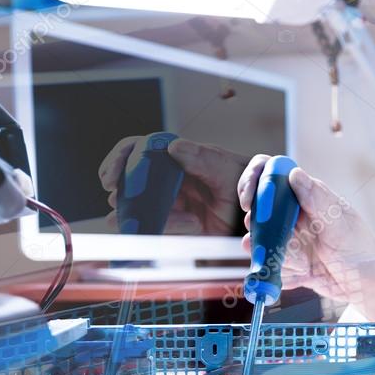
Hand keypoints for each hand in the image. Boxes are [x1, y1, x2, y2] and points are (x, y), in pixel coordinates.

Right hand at [98, 136, 247, 234]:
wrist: (262, 219)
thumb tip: (172, 146)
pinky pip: (151, 221)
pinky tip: (129, 228)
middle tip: (112, 198)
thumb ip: (203, 158)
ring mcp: (171, 198)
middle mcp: (171, 175)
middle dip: (118, 183)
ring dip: (128, 208)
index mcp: (180, 156)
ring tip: (122, 219)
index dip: (122, 157)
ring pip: (138, 199)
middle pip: (132, 173)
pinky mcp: (175, 221)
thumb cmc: (248, 185)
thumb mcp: (227, 171)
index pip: (142, 148)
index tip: (112, 175)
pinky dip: (139, 225)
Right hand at [237, 156, 374, 320]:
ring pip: (264, 245)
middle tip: (282, 245)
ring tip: (304, 265)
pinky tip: (304, 276)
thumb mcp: (340, 225)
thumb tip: (295, 174)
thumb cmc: (363, 252)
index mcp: (309, 198)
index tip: (249, 203)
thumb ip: (317, 200)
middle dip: (265, 234)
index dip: (254, 184)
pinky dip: (285, 276)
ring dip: (281, 259)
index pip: (272, 178)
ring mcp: (291, 241)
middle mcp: (296, 217)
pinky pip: (272, 269)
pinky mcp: (289, 264)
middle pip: (260, 215)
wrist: (369, 288)